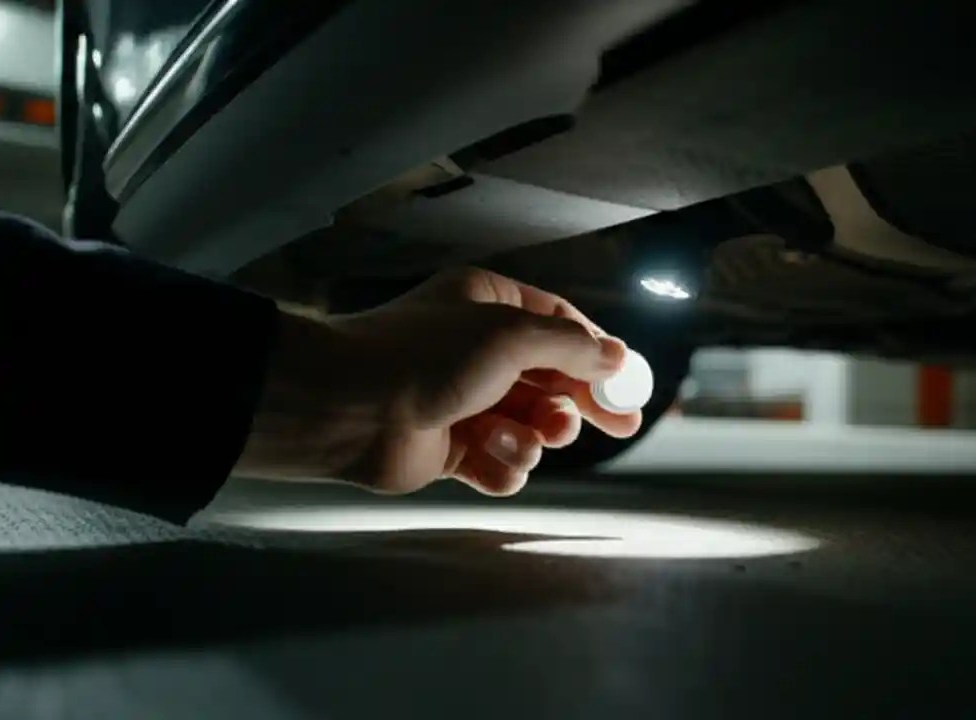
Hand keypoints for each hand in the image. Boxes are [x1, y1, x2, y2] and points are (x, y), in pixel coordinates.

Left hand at [235, 268, 640, 495]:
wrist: (345, 407)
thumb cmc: (426, 355)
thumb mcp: (512, 335)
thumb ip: (572, 347)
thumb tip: (617, 356)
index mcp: (488, 305)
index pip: (560, 326)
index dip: (599, 355)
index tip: (631, 385)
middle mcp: (476, 349)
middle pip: (551, 379)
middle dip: (580, 404)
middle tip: (620, 426)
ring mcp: (463, 401)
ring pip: (529, 425)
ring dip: (534, 436)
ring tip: (525, 438)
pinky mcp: (450, 450)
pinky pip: (499, 462)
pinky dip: (502, 465)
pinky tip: (489, 458)